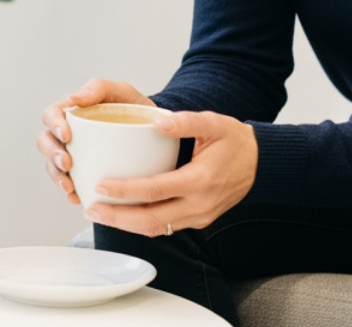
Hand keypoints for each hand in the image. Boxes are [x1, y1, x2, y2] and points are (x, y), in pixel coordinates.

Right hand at [36, 78, 154, 204]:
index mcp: (72, 113)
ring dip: (56, 175)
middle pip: (46, 142)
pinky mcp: (84, 175)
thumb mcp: (122, 92)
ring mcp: (74, 156)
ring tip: (69, 186)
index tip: (67, 135)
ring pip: (53, 165)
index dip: (53, 124)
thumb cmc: (135, 109)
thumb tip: (75, 98)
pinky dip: (71, 192)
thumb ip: (99, 88)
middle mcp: (68, 135)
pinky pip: (70, 186)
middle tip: (67, 163)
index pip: (51, 115)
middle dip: (52, 153)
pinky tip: (77, 197)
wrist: (157, 135)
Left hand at [84, 109, 256, 236]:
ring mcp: (199, 217)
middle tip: (91, 208)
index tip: (102, 185)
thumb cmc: (234, 141)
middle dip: (117, 217)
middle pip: (151, 220)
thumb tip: (157, 122)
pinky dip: (141, 223)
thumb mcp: (213, 123)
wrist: (260, 163)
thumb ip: (185, 121)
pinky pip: (165, 227)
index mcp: (200, 181)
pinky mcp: (197, 220)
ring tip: (100, 213)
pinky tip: (123, 214)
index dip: (125, 190)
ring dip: (126, 224)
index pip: (155, 191)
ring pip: (156, 229)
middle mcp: (199, 205)